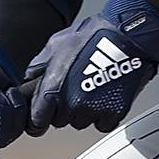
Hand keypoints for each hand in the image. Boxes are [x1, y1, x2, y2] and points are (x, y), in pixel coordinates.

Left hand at [25, 0, 158, 134]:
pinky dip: (104, 115)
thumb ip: (39, 65)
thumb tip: (29, 77)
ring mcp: (93, 109)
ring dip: (84, 111)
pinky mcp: (114, 112)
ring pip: (81, 122)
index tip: (41, 119)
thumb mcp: (56, 44)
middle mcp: (71, 103)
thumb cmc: (93, 35)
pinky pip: (102, 124)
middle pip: (60, 121)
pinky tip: (106, 96)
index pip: (37, 121)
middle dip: (63, 109)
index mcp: (53, 88)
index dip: (38, 120)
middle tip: (74, 88)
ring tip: (92, 87)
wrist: (128, 35)